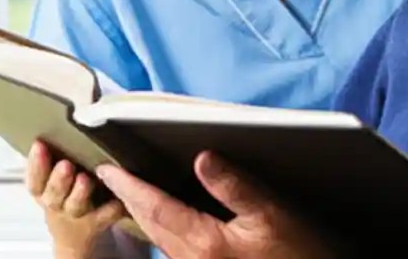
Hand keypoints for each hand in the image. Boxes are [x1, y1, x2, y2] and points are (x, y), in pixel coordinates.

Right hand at [26, 140, 126, 258]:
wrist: (72, 236)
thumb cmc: (61, 196)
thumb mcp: (47, 181)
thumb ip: (49, 160)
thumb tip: (53, 124)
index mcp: (42, 191)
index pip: (33, 179)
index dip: (34, 163)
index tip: (40, 144)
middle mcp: (57, 204)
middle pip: (54, 195)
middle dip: (58, 179)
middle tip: (66, 165)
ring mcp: (77, 215)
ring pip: (76, 205)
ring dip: (80, 193)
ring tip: (85, 179)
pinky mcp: (97, 222)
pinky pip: (106, 215)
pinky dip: (112, 207)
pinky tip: (118, 197)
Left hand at [95, 150, 336, 258]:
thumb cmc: (299, 255)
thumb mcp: (272, 215)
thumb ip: (235, 186)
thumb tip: (203, 158)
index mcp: (205, 242)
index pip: (154, 207)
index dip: (129, 185)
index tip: (107, 169)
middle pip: (150, 225)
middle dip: (129, 199)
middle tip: (111, 175)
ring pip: (160, 239)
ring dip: (143, 214)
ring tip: (132, 192)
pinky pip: (174, 250)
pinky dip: (161, 229)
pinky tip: (166, 220)